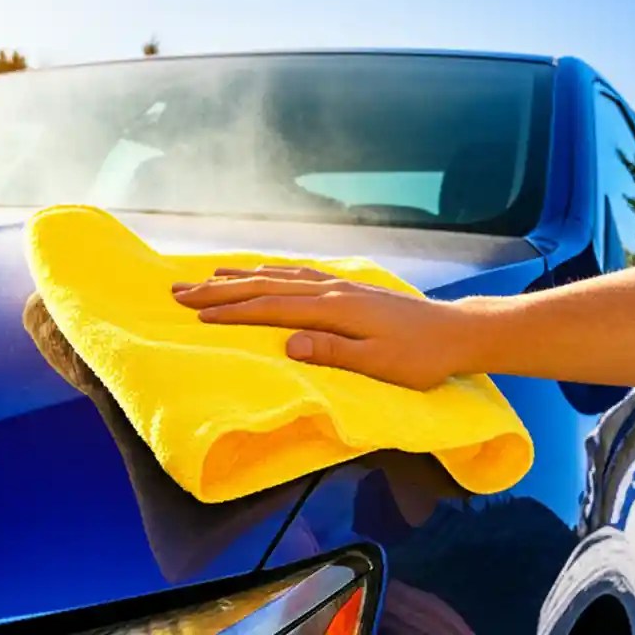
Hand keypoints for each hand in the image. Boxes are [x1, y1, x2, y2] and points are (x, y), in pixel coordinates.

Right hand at [172, 266, 473, 389]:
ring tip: (206, 276)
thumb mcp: (380, 364)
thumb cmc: (421, 357)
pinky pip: (297, 273)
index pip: (272, 308)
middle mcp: (331, 290)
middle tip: (178, 291)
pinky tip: (259, 272)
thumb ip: (334, 353)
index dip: (232, 312)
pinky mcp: (347, 288)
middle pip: (266, 285)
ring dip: (240, 276)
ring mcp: (339, 285)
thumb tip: (289, 343)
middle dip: (221, 288)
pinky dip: (270, 271)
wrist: (456, 332)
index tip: (195, 315)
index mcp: (335, 310)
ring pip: (278, 275)